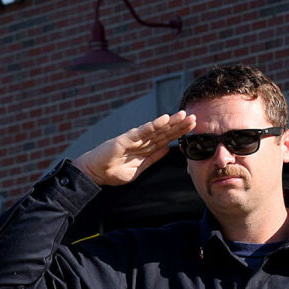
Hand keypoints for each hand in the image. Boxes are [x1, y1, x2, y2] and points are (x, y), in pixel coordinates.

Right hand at [72, 113, 195, 186]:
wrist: (94, 173)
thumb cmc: (113, 171)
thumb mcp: (138, 169)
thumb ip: (153, 159)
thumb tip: (167, 149)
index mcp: (145, 148)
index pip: (166, 138)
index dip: (179, 132)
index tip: (193, 127)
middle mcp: (141, 141)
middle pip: (164, 131)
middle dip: (179, 125)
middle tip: (194, 117)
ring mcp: (133, 138)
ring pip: (156, 129)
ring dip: (170, 122)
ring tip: (183, 115)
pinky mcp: (125, 139)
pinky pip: (141, 131)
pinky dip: (153, 125)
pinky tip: (164, 119)